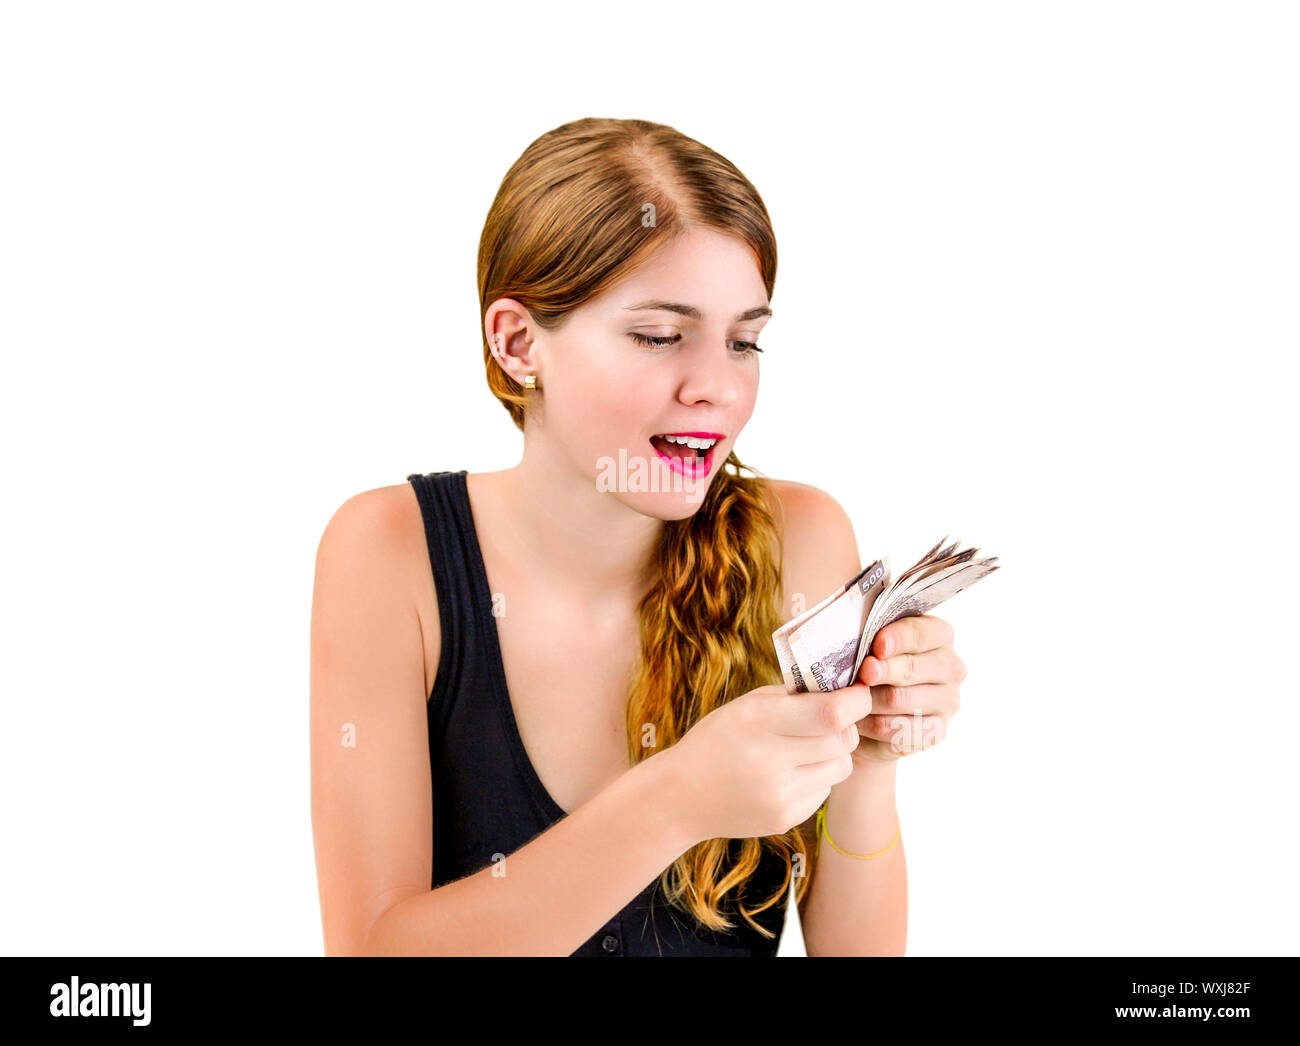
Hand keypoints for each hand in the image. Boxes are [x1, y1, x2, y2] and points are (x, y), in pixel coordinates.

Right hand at [658, 683, 870, 843]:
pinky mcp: (785, 818)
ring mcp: (778, 795)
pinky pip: (825, 790)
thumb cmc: (718, 740)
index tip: (856, 694)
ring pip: (841, 767)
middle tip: (829, 720)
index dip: (855, 702)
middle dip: (845, 726)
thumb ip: (793, 696)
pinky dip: (816, 777)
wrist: (681, 796)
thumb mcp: (745, 706)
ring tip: (803, 749)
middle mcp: (768, 760)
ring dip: (833, 753)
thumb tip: (844, 690)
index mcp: (756, 721)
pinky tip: (787, 774)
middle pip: (843, 740)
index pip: (831, 714)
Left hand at [852, 614, 965, 766]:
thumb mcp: (869, 645)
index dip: (899, 639)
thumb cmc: (868, 667)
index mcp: (939, 634)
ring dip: (869, 700)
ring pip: (901, 699)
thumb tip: (865, 651)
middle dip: (883, 670)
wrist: (867, 713)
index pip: (922, 633)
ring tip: (847, 698)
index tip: (878, 646)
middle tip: (862, 674)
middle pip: (913, 667)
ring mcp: (948, 701)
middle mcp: (951, 667)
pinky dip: (872, 724)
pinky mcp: (937, 731)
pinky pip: (899, 729)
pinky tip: (857, 720)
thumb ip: (870, 638)